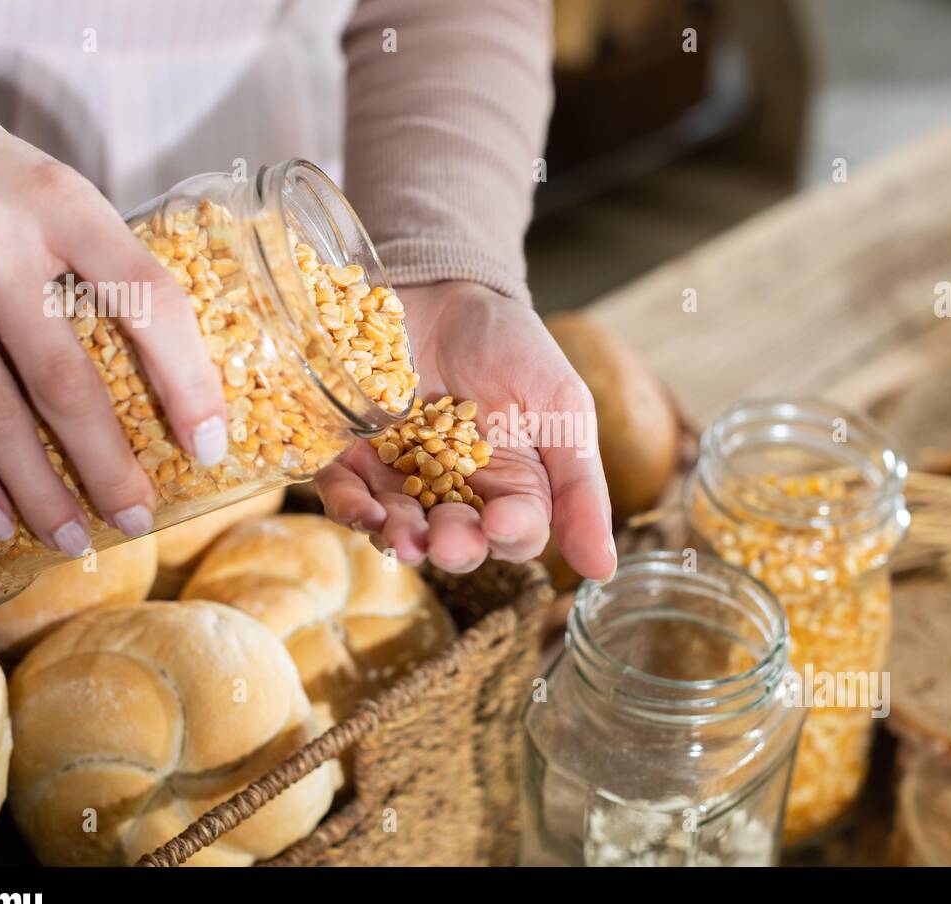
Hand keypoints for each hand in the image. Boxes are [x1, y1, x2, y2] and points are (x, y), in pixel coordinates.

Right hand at [0, 66, 225, 554]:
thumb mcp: (66, 198)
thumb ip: (112, 270)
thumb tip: (183, 382)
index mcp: (62, 205)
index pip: (148, 298)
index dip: (187, 380)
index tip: (211, 444)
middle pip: (61, 376)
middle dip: (105, 462)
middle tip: (138, 518)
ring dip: (35, 486)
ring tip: (74, 539)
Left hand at [316, 280, 615, 579]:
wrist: (444, 286)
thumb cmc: (512, 343)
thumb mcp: (562, 406)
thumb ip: (581, 485)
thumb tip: (604, 570)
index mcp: (514, 487)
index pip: (516, 533)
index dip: (509, 536)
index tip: (499, 523)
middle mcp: (457, 493)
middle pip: (456, 540)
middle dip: (451, 545)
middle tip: (444, 539)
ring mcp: (401, 476)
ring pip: (400, 526)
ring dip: (399, 536)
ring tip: (399, 533)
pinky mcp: (353, 453)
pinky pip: (346, 492)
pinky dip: (350, 504)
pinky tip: (360, 506)